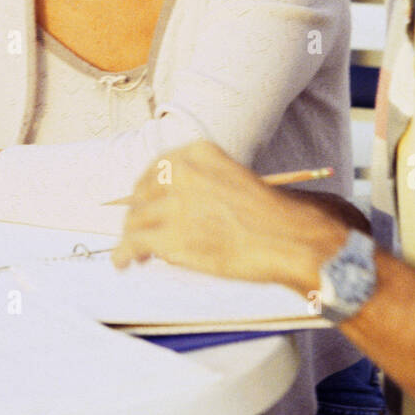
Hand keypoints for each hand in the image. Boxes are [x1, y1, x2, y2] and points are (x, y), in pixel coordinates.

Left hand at [112, 140, 360, 292]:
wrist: (289, 237)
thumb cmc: (269, 216)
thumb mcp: (229, 179)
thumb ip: (198, 185)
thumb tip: (168, 208)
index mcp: (196, 152)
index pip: (155, 169)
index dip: (145, 192)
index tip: (141, 205)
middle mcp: (179, 171)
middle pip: (141, 195)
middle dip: (137, 216)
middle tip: (138, 234)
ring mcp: (172, 202)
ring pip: (134, 220)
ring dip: (131, 238)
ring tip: (133, 254)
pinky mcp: (168, 235)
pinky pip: (132, 243)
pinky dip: (124, 254)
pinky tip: (125, 262)